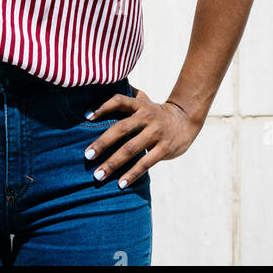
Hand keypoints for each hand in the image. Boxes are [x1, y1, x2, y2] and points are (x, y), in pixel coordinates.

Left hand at [81, 87, 202, 186]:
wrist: (185, 120)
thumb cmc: (156, 112)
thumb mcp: (144, 101)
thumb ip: (127, 97)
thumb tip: (104, 88)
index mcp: (139, 105)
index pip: (119, 101)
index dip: (102, 107)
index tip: (86, 117)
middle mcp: (147, 117)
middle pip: (121, 129)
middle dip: (102, 143)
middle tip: (87, 156)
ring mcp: (156, 133)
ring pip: (131, 149)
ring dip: (113, 163)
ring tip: (98, 175)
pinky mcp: (164, 148)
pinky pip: (145, 163)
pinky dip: (132, 174)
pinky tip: (120, 184)